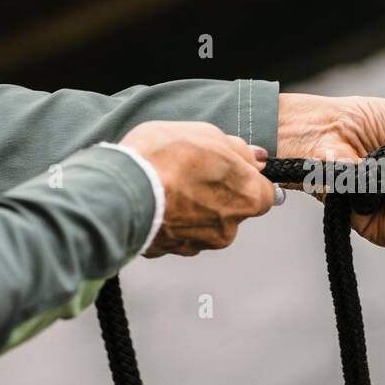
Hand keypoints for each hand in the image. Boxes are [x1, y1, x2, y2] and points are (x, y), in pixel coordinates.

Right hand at [121, 121, 274, 256]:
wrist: (119, 189)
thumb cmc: (164, 158)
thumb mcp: (208, 134)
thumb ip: (238, 150)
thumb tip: (255, 157)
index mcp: (248, 198)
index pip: (265, 193)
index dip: (247, 179)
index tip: (231, 169)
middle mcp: (228, 228)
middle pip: (231, 210)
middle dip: (215, 194)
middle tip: (190, 172)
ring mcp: (198, 243)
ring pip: (201, 224)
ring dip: (189, 209)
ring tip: (166, 184)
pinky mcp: (168, 251)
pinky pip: (174, 234)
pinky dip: (167, 220)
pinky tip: (154, 201)